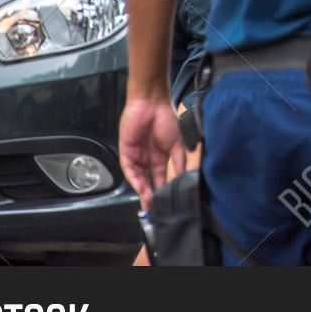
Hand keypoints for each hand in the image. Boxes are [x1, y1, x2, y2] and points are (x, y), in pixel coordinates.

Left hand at [119, 94, 185, 209]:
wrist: (151, 103)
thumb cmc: (166, 118)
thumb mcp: (177, 143)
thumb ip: (179, 161)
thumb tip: (183, 177)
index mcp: (161, 157)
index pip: (162, 178)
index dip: (164, 190)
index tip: (167, 202)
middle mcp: (148, 159)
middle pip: (149, 181)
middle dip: (151, 195)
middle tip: (155, 208)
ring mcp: (137, 156)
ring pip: (138, 178)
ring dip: (143, 190)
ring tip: (149, 202)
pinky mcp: (126, 152)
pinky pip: (129, 169)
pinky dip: (135, 179)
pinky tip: (141, 187)